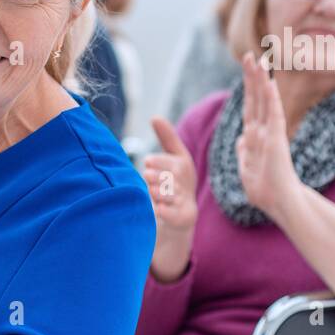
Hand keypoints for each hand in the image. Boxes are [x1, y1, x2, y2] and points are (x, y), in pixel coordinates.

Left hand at [143, 115, 197, 282]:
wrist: (180, 216)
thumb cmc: (173, 181)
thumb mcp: (173, 157)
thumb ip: (166, 137)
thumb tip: (155, 116)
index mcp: (183, 164)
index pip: (165, 160)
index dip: (155, 163)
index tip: (148, 164)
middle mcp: (187, 181)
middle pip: (164, 176)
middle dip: (153, 177)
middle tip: (147, 178)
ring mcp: (185, 200)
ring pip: (164, 193)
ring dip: (154, 192)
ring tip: (151, 192)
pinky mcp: (182, 217)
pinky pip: (166, 211)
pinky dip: (159, 209)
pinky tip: (156, 208)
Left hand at [236, 52, 301, 219]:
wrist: (278, 202)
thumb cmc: (264, 189)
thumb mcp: (247, 167)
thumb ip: (244, 151)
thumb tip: (241, 139)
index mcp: (255, 136)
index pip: (250, 106)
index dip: (247, 88)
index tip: (246, 70)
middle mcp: (263, 130)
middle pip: (256, 98)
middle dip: (253, 77)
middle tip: (249, 55)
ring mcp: (271, 133)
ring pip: (264, 101)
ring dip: (261, 81)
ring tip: (258, 60)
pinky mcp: (277, 140)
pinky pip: (273, 115)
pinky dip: (271, 99)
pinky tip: (269, 83)